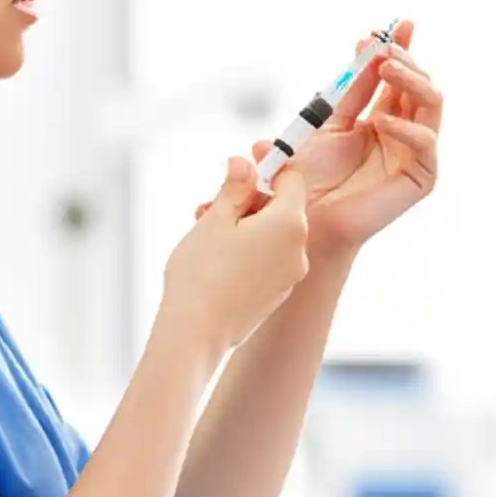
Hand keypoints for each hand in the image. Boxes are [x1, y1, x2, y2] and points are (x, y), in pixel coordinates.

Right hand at [163, 158, 310, 351]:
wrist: (196, 333)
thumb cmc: (202, 274)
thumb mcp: (216, 219)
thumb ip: (235, 187)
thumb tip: (244, 163)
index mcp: (290, 224)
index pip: (292, 179)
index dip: (268, 166)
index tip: (244, 164)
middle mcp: (299, 249)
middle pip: (281, 207)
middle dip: (248, 200)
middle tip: (213, 202)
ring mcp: (290, 275)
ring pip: (271, 235)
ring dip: (243, 225)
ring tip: (205, 229)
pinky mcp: (276, 295)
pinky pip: (267, 260)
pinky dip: (247, 251)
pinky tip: (216, 257)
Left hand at [196, 20, 442, 255]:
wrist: (301, 224)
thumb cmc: (305, 181)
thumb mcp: (324, 125)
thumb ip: (346, 91)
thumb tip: (363, 48)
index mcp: (378, 117)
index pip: (394, 75)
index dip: (393, 48)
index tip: (382, 27)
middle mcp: (400, 131)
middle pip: (418, 82)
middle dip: (405, 57)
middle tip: (385, 46)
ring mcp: (412, 153)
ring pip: (432, 103)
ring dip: (412, 80)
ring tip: (387, 69)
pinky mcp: (419, 178)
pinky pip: (426, 144)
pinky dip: (407, 128)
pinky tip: (381, 122)